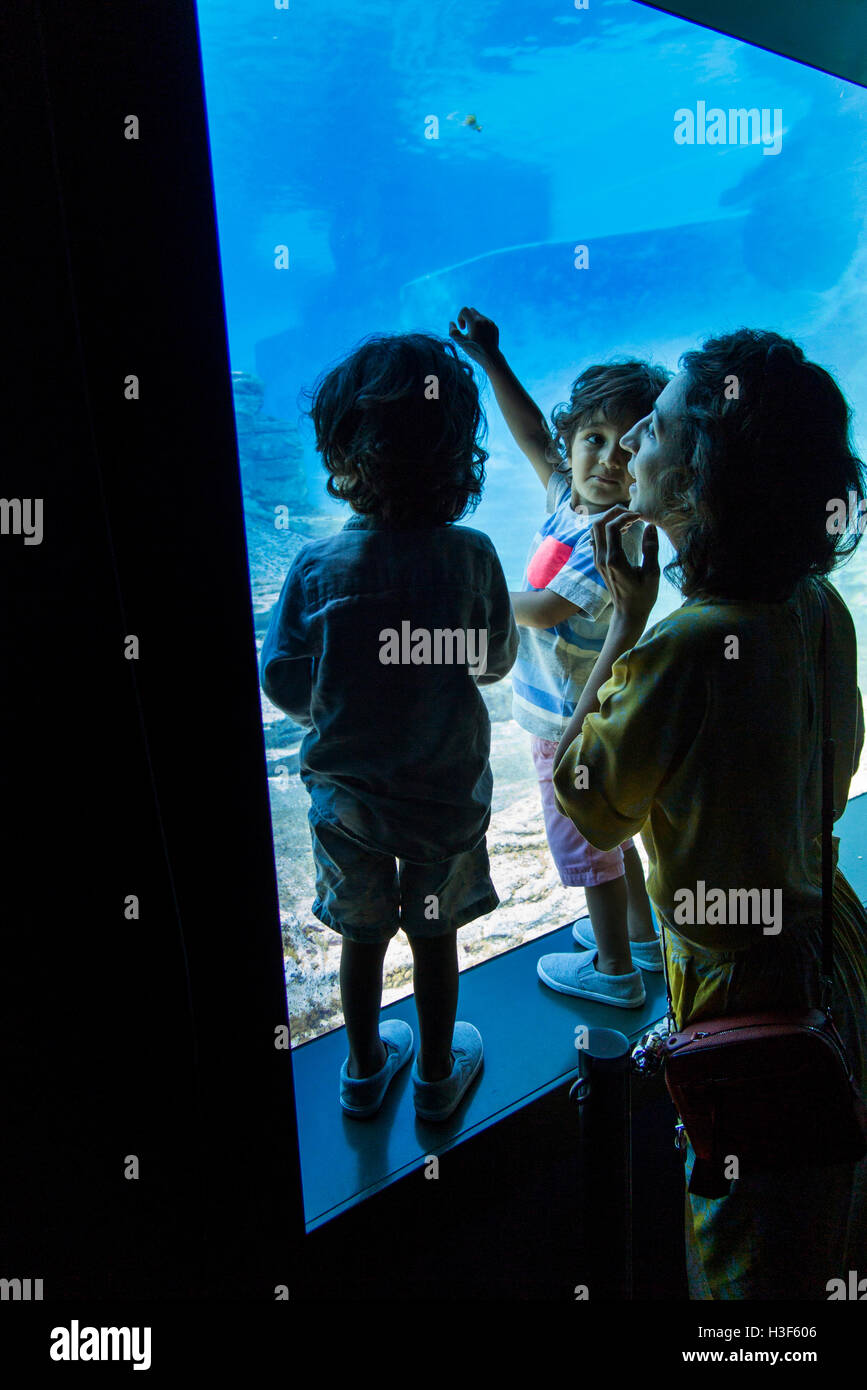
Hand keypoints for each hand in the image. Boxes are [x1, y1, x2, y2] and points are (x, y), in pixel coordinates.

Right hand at [449, 306, 499, 366]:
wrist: (491, 358)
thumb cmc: (475, 351)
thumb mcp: (460, 342)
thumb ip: (453, 332)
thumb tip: (452, 323)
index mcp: (475, 322)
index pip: (464, 310)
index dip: (460, 318)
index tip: (462, 328)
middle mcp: (483, 320)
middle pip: (471, 310)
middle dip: (467, 318)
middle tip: (467, 330)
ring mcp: (490, 323)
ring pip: (479, 315)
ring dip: (474, 322)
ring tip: (474, 334)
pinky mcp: (495, 326)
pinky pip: (486, 321)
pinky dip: (481, 325)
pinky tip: (481, 336)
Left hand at [590, 505, 659, 630]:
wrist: (628, 613)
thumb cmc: (643, 596)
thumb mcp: (652, 573)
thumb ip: (651, 548)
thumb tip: (651, 526)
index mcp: (614, 560)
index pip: (612, 527)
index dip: (625, 516)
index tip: (640, 517)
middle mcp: (602, 558)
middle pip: (598, 524)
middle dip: (614, 513)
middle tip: (632, 514)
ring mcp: (597, 560)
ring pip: (594, 530)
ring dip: (609, 520)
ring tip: (628, 522)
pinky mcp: (598, 562)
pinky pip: (596, 539)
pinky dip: (606, 529)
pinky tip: (622, 532)